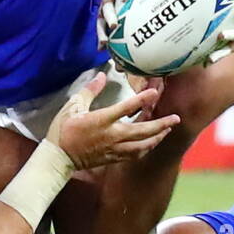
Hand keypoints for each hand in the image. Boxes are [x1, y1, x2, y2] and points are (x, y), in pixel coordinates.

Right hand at [46, 73, 178, 168]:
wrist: (58, 158)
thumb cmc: (63, 131)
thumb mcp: (72, 106)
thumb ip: (89, 91)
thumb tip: (102, 75)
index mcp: (101, 120)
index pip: (126, 108)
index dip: (142, 100)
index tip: (155, 92)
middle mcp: (111, 136)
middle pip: (142, 131)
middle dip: (161, 125)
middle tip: (175, 118)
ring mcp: (114, 149)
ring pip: (142, 145)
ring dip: (157, 138)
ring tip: (167, 130)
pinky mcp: (113, 158)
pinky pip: (134, 154)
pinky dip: (146, 148)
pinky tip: (151, 143)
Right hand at [97, 0, 161, 44]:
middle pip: (105, 4)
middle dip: (108, 15)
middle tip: (114, 25)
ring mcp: (104, 4)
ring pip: (99, 19)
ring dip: (101, 31)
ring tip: (104, 43)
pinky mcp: (104, 14)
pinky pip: (101, 26)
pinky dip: (101, 37)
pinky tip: (102, 50)